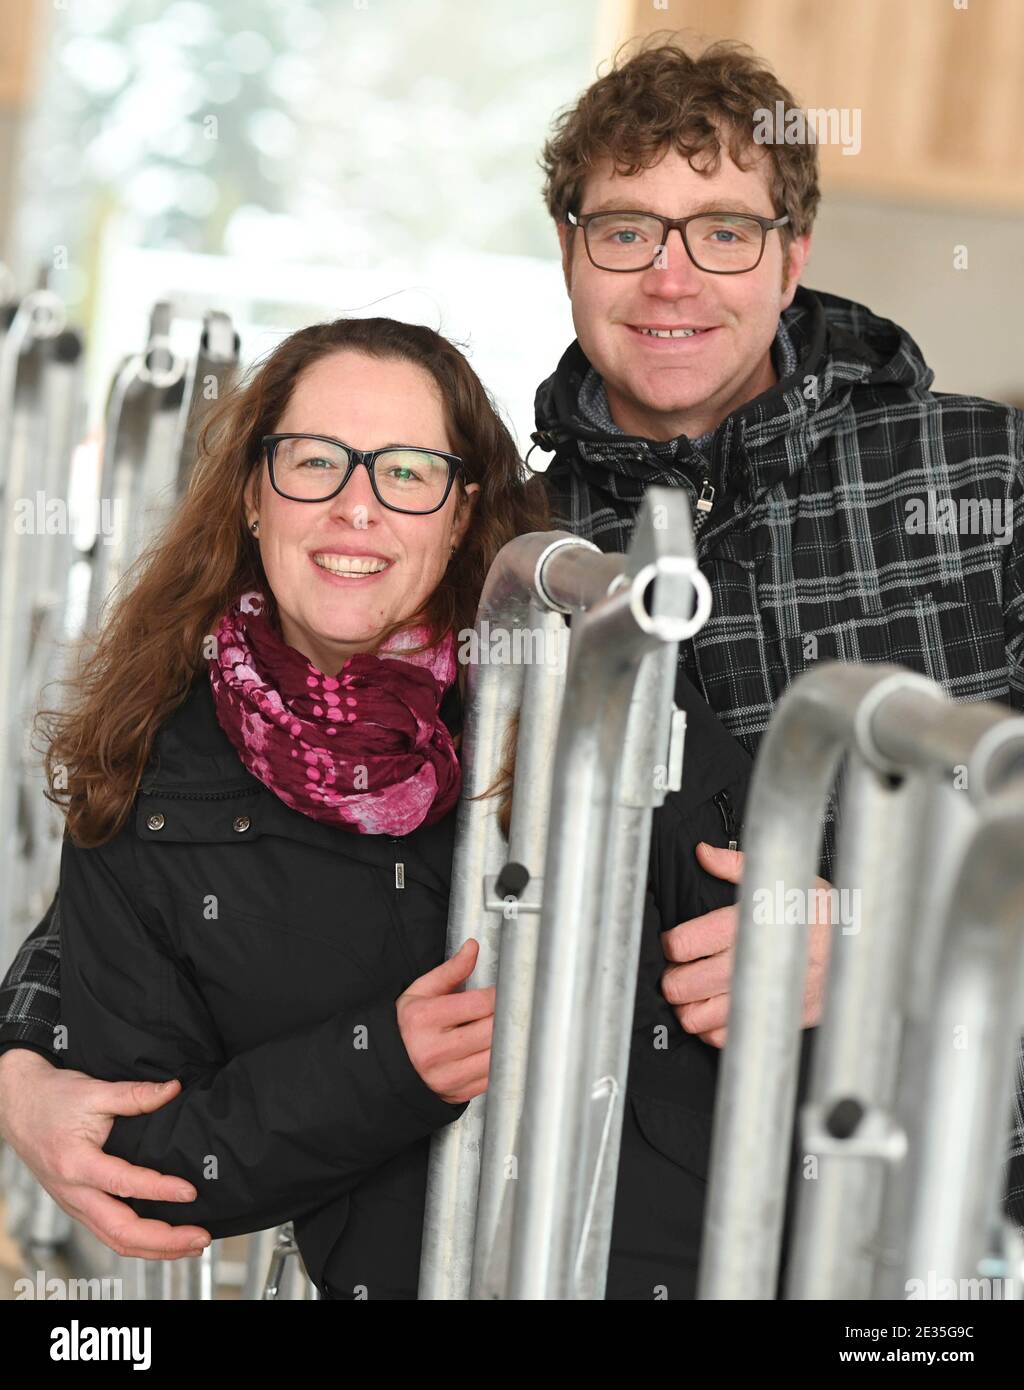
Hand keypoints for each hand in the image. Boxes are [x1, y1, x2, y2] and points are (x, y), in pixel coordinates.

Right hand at [0, 1048, 211, 1259]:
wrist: (20, 1106)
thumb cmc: (53, 1099)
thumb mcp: (95, 1090)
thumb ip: (135, 1094)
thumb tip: (173, 1089)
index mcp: (76, 1163)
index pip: (122, 1184)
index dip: (159, 1190)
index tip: (189, 1192)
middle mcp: (74, 1193)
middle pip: (120, 1231)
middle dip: (164, 1241)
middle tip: (200, 1238)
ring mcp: (75, 1204)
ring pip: (115, 1241)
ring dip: (156, 1249)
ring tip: (191, 1246)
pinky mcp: (79, 1207)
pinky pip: (109, 1235)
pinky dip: (139, 1243)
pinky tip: (164, 1241)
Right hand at [396, 939, 493, 1103]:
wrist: (388, 1067)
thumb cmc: (406, 1026)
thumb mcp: (420, 992)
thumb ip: (450, 970)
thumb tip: (473, 947)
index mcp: (425, 1018)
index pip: (480, 1003)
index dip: (498, 995)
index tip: (503, 991)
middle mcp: (435, 1050)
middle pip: (492, 1030)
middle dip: (505, 1016)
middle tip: (510, 1008)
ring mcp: (447, 1076)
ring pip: (497, 1055)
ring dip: (507, 1040)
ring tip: (503, 1028)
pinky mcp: (458, 1093)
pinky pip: (493, 1076)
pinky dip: (501, 1061)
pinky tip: (495, 1048)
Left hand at [660, 843, 832, 1048]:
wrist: (864, 940)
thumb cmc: (822, 910)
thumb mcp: (784, 878)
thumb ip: (737, 865)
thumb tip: (704, 854)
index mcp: (750, 925)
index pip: (687, 943)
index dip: (670, 944)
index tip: (672, 943)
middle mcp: (757, 963)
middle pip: (686, 985)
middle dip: (671, 978)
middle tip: (675, 969)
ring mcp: (768, 995)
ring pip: (700, 1017)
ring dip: (686, 1006)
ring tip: (691, 991)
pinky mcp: (779, 1018)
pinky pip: (728, 1037)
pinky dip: (711, 1029)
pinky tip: (715, 1010)